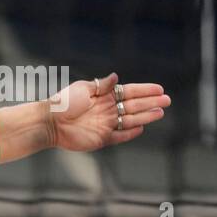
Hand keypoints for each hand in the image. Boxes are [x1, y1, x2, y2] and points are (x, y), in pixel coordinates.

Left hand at [46, 72, 170, 151]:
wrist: (49, 122)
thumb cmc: (63, 102)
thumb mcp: (83, 89)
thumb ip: (101, 85)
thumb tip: (116, 77)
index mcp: (104, 96)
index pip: (129, 92)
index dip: (145, 90)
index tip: (160, 88)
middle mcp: (107, 109)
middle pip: (134, 106)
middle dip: (151, 103)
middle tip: (167, 100)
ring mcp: (105, 124)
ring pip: (130, 120)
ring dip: (145, 116)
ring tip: (160, 112)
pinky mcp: (101, 138)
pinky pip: (119, 136)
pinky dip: (130, 133)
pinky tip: (141, 128)